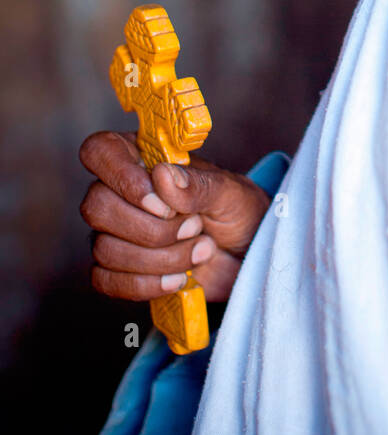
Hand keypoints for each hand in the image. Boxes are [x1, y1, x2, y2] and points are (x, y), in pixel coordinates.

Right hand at [79, 131, 271, 301]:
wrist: (245, 256)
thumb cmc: (236, 211)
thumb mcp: (229, 192)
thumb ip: (198, 185)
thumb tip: (162, 176)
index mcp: (143, 159)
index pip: (100, 151)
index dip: (121, 176)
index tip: (161, 203)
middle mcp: (121, 192)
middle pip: (95, 206)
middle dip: (151, 228)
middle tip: (195, 227)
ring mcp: (115, 232)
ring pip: (104, 248)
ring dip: (160, 258)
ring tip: (200, 250)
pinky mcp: (117, 270)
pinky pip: (106, 281)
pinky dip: (145, 284)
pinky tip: (178, 279)